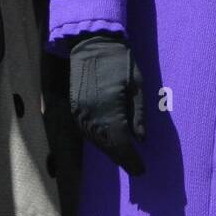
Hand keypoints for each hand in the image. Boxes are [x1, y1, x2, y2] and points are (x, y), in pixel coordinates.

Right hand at [69, 33, 145, 175]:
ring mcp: (79, 112)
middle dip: (121, 158)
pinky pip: (87, 133)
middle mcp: (90, 114)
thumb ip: (138, 114)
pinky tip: (110, 145)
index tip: (141, 170)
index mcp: (108, 108)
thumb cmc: (122, 63)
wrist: (93, 45)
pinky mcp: (74, 109)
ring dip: (110, 152)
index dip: (130, 159)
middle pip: (106, 145)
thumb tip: (141, 140)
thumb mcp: (137, 86)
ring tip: (125, 160)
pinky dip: (99, 142)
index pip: (119, 142)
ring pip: (95, 141)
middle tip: (136, 168)